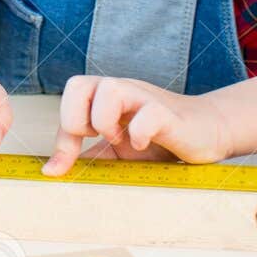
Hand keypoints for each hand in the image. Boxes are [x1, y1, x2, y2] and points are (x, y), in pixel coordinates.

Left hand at [43, 75, 230, 174]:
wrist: (207, 134)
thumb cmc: (159, 140)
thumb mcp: (116, 150)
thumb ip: (86, 156)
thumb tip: (50, 171)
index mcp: (104, 97)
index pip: (68, 100)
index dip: (62, 134)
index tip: (63, 166)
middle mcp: (121, 90)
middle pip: (78, 84)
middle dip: (76, 119)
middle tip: (93, 140)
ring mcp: (145, 97)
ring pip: (109, 89)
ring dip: (105, 121)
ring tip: (120, 140)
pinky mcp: (168, 114)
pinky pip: (147, 114)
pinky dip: (139, 133)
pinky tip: (143, 144)